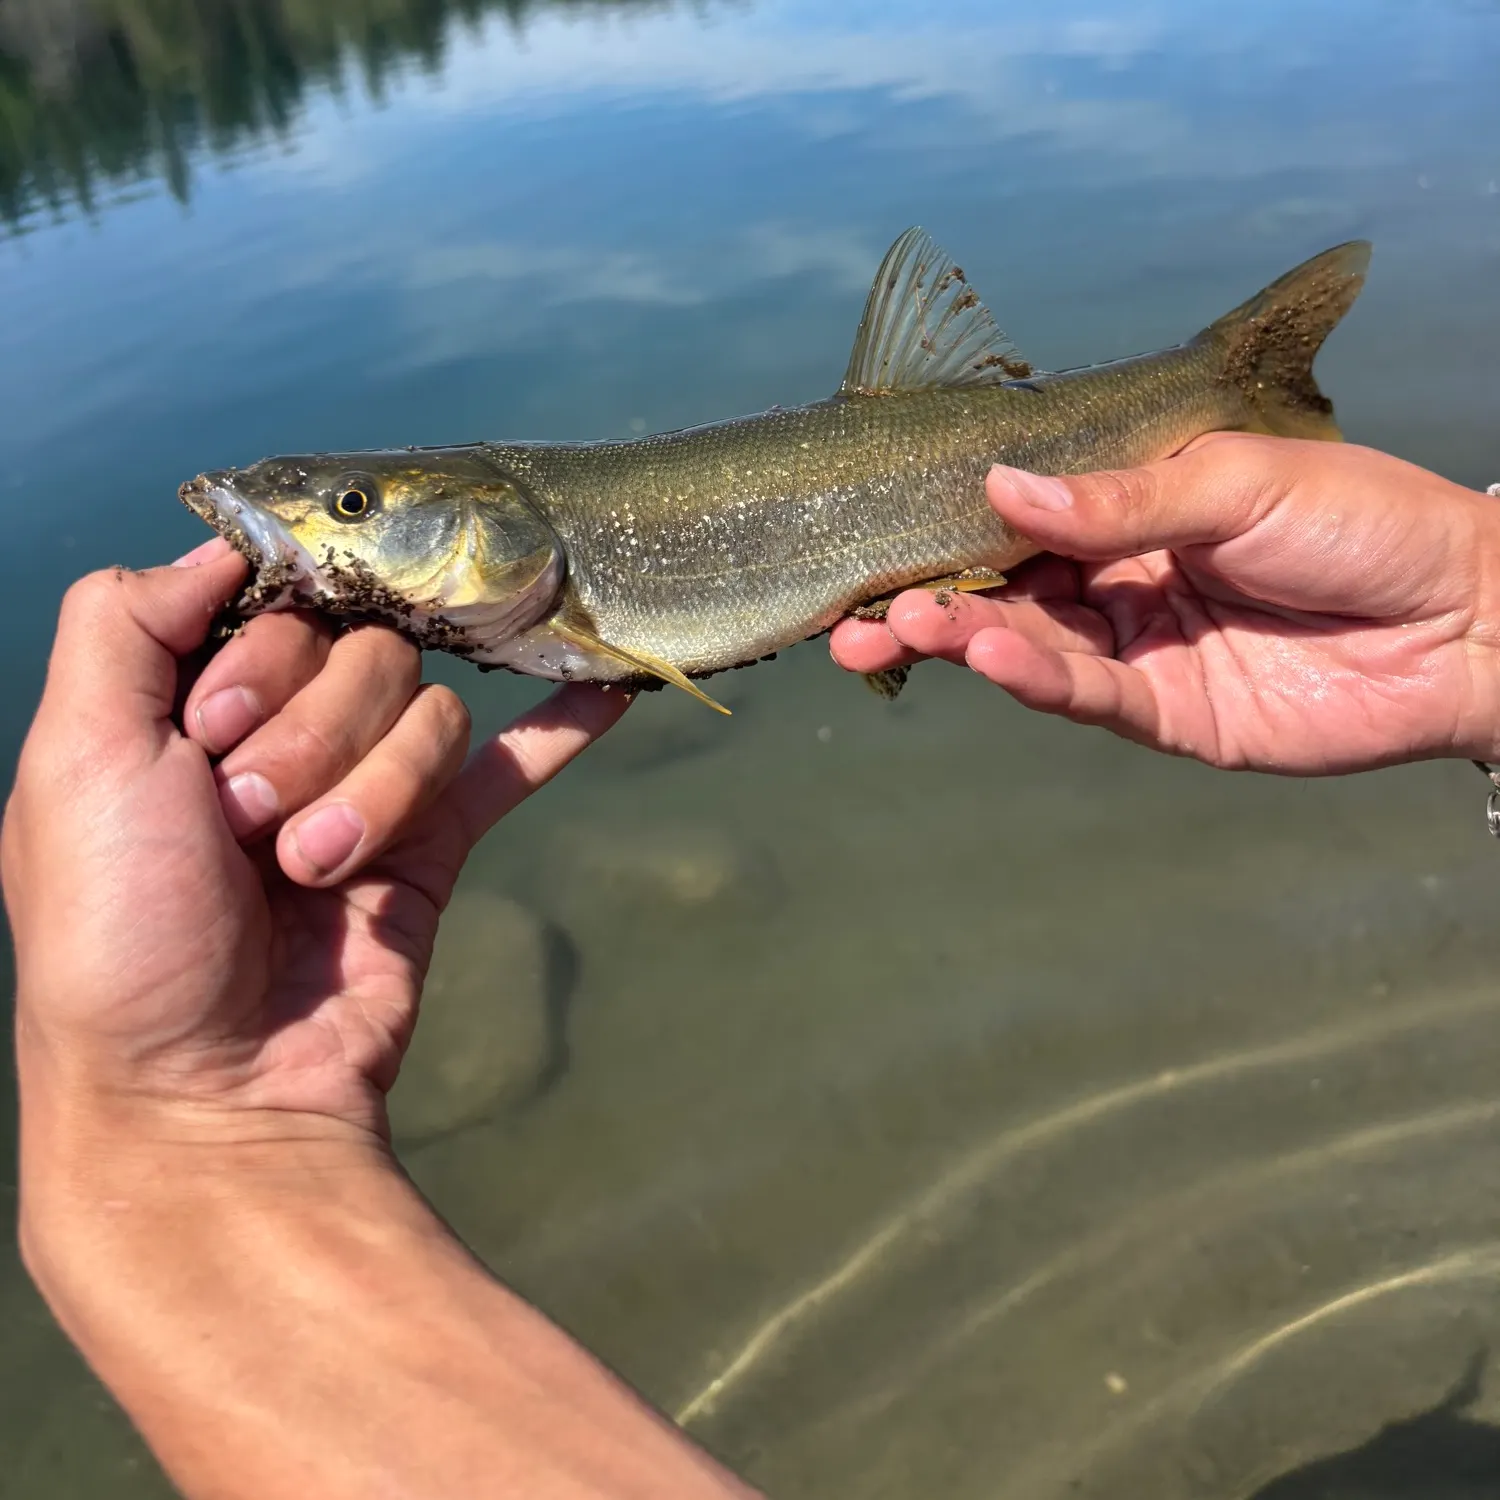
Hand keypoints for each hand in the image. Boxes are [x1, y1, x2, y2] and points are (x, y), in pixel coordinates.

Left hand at [5, 539, 627, 1146]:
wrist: (205, 1095)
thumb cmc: (117, 931)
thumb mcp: (74, 762)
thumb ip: (122, 624)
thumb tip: (226, 545)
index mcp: (193, 703)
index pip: (279, 603)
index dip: (261, 659)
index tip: (213, 733)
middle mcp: (283, 732)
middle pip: (363, 653)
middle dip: (310, 738)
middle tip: (248, 825)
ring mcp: (367, 787)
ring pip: (429, 716)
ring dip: (372, 797)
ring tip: (310, 874)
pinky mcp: (435, 846)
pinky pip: (509, 767)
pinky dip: (556, 728)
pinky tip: (607, 692)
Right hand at [832, 434, 1499, 773]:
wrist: (1471, 619)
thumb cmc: (1364, 523)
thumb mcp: (1235, 480)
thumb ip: (1118, 498)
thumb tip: (1003, 489)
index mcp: (1138, 515)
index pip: (1024, 525)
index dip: (952, 531)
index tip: (882, 533)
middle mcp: (1125, 584)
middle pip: (1008, 593)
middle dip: (931, 599)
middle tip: (858, 604)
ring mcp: (1142, 653)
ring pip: (1032, 646)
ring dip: (964, 637)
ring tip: (896, 626)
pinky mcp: (1168, 715)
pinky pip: (1088, 694)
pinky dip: (1034, 676)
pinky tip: (990, 654)